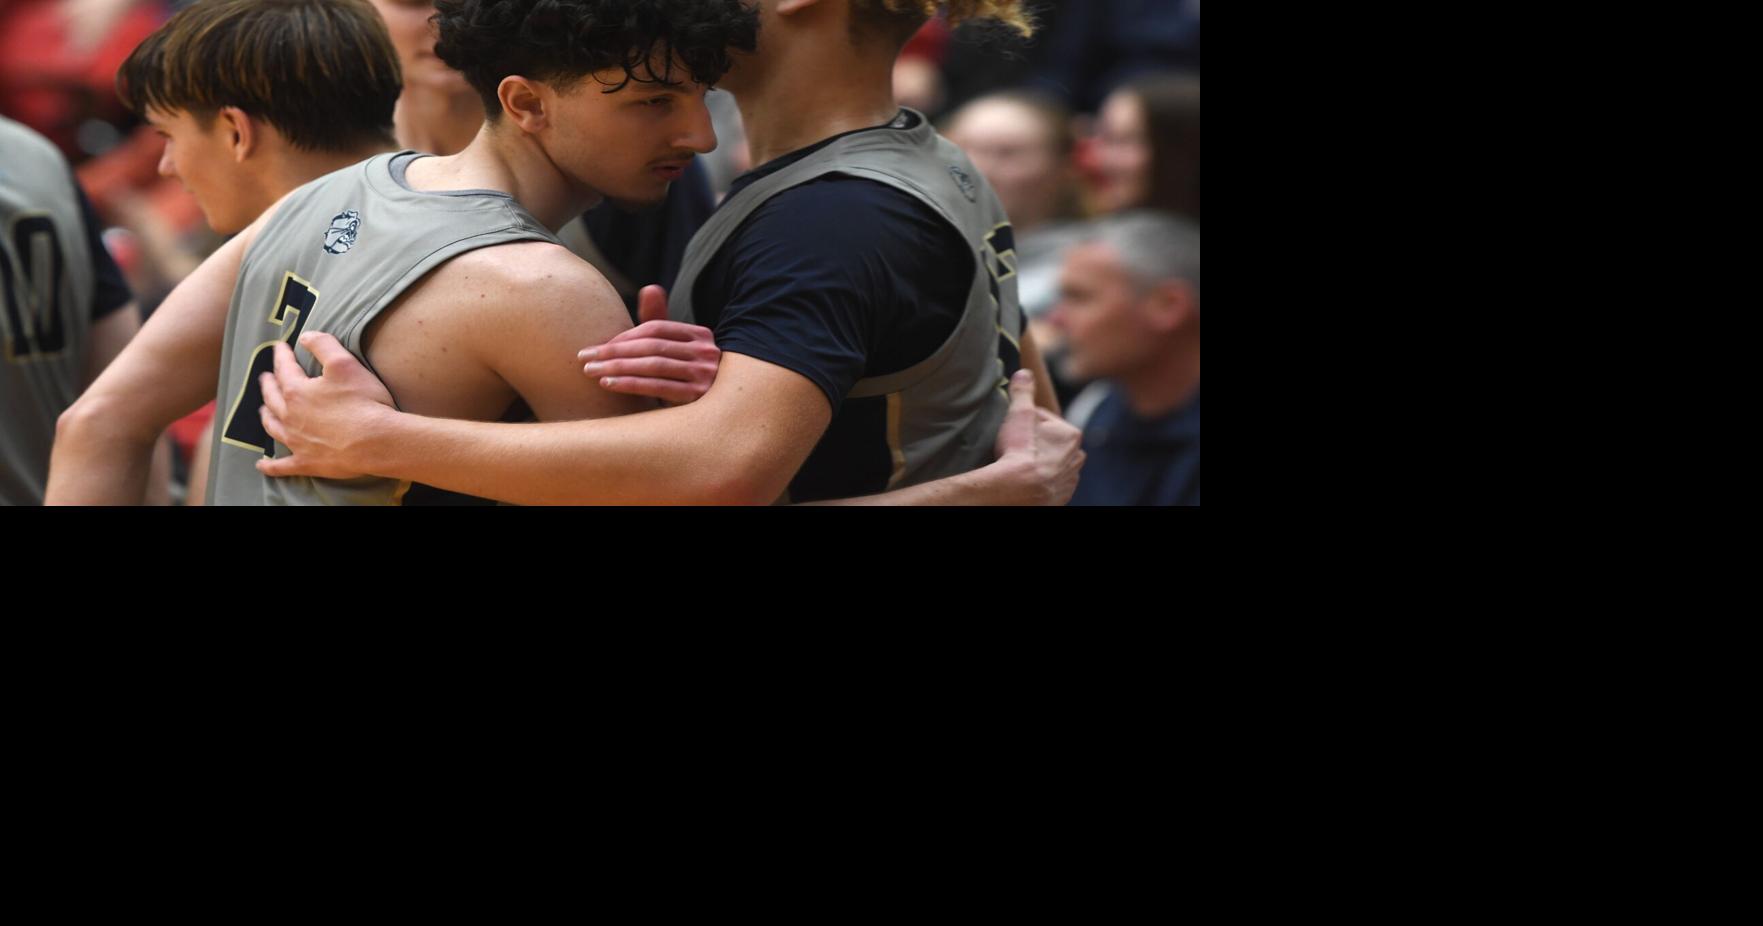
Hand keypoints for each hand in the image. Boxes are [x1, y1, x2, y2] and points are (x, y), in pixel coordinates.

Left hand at [254, 332, 395, 478]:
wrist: (377, 442)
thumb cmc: (363, 402)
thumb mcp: (345, 364)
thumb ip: (323, 345)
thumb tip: (305, 336)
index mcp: (297, 391)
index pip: (285, 368)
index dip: (281, 355)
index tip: (280, 347)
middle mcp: (290, 416)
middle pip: (273, 398)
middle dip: (268, 385)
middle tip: (265, 377)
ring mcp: (297, 442)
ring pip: (273, 427)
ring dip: (266, 416)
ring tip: (263, 410)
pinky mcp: (307, 463)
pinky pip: (282, 466)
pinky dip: (270, 466)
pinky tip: (262, 465)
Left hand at [578, 284, 719, 404]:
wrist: (712, 416)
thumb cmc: (686, 379)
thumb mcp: (675, 352)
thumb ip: (660, 322)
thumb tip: (650, 288)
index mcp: (700, 335)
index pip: (655, 329)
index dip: (624, 337)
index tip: (597, 347)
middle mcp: (706, 352)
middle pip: (652, 346)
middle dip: (614, 351)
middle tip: (584, 358)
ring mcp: (705, 374)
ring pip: (653, 365)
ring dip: (618, 367)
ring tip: (591, 371)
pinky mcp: (698, 396)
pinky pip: (658, 386)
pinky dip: (630, 384)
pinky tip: (609, 384)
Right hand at [991, 369, 1084, 504]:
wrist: (1018, 491)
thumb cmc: (1020, 451)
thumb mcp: (1019, 413)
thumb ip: (1023, 391)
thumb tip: (1024, 373)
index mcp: (1072, 434)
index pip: (1045, 419)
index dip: (1026, 420)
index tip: (1013, 427)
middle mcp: (1077, 457)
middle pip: (1051, 442)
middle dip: (1036, 442)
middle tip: (1015, 445)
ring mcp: (1069, 480)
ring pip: (1053, 464)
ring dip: (1040, 462)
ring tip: (1019, 463)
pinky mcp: (1060, 498)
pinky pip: (1050, 484)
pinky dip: (1040, 481)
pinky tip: (1026, 479)